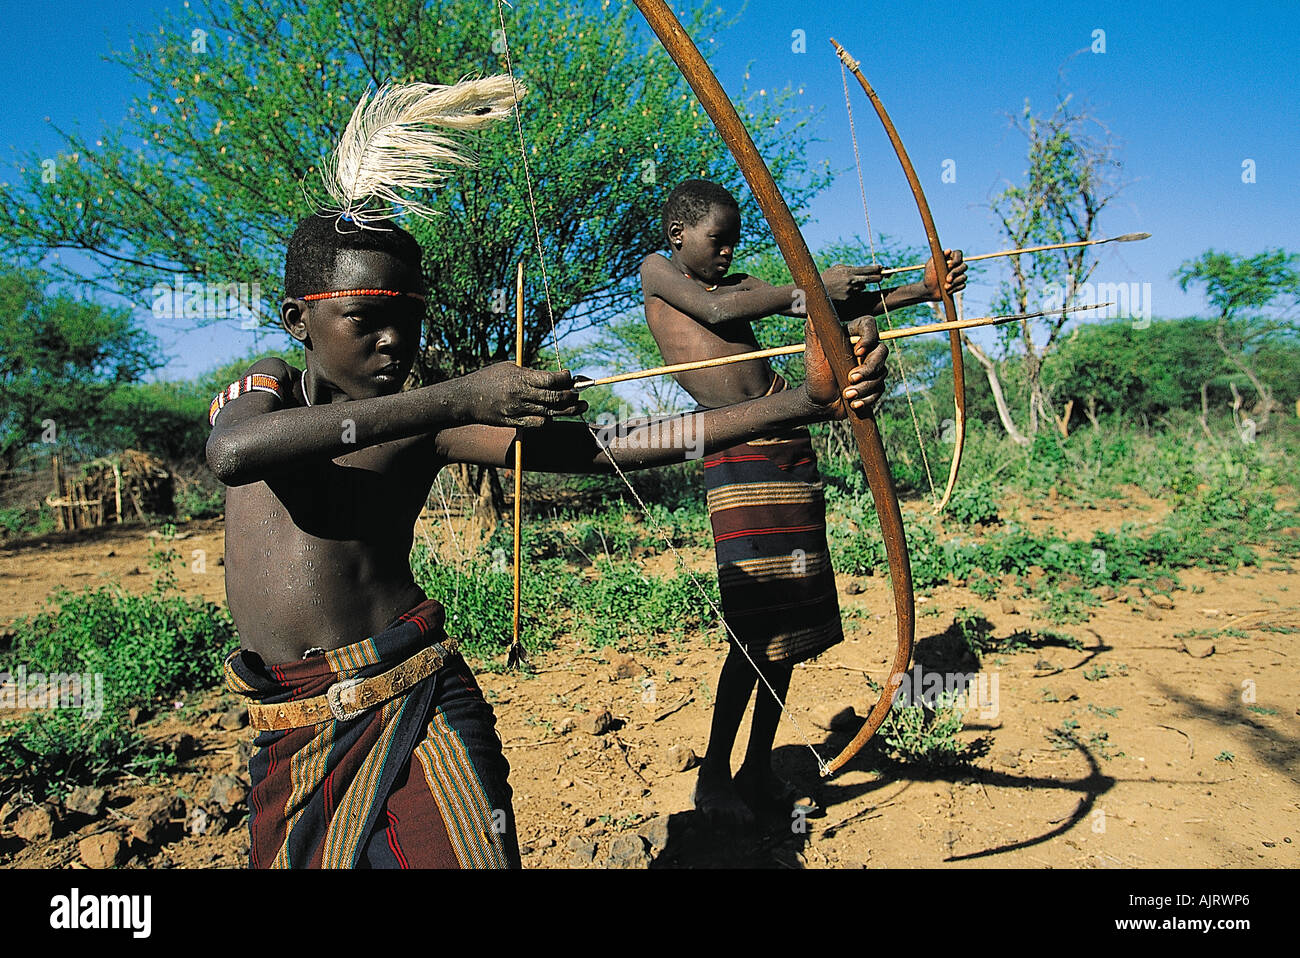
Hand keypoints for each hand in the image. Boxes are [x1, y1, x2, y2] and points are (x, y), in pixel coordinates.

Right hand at [455, 363, 586, 427]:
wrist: (465, 399)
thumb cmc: (487, 379)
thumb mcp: (508, 368)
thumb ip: (530, 374)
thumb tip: (553, 378)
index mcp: (520, 379)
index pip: (551, 379)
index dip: (566, 378)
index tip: (571, 376)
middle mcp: (521, 396)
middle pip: (555, 397)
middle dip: (572, 395)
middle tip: (581, 393)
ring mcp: (518, 411)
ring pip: (551, 413)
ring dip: (568, 410)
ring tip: (580, 406)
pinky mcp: (514, 423)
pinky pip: (538, 424)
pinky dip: (550, 420)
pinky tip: (554, 415)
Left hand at [803, 318, 888, 416]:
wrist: (818, 401)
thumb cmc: (815, 372)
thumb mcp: (812, 351)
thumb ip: (813, 330)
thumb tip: (811, 307)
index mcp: (852, 336)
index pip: (869, 325)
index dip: (869, 336)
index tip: (857, 351)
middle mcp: (866, 350)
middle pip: (882, 352)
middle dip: (869, 368)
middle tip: (851, 378)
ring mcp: (872, 367)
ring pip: (882, 373)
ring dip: (865, 387)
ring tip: (847, 395)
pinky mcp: (874, 384)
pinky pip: (880, 389)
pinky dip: (867, 398)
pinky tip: (854, 403)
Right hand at [820, 263, 883, 300]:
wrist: (817, 291)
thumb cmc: (826, 277)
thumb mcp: (837, 268)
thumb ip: (849, 268)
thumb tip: (858, 269)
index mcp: (849, 272)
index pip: (866, 270)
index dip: (876, 269)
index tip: (881, 267)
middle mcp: (851, 281)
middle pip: (869, 279)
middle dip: (877, 278)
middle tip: (881, 276)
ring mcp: (850, 291)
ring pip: (862, 287)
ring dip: (860, 285)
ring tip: (848, 283)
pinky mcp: (849, 298)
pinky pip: (856, 294)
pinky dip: (853, 291)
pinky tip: (844, 290)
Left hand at [921, 249, 966, 299]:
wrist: (929, 289)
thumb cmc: (929, 275)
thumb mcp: (931, 264)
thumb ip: (938, 256)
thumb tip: (948, 250)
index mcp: (951, 258)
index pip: (959, 254)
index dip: (956, 260)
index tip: (949, 266)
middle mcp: (957, 266)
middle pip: (964, 266)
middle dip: (955, 273)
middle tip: (947, 279)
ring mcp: (959, 275)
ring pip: (964, 277)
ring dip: (954, 283)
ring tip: (945, 287)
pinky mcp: (959, 284)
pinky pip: (962, 285)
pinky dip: (955, 288)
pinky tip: (948, 290)